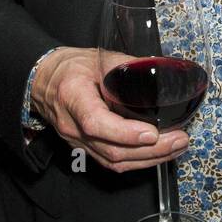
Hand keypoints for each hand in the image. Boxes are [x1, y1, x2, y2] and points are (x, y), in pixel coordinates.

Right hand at [31, 46, 188, 173]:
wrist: (42, 81)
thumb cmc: (70, 68)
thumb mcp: (99, 58)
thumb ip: (128, 66)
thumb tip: (162, 69)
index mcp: (73, 97)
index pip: (96, 123)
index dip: (125, 133)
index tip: (152, 132)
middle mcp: (72, 126)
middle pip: (111, 150)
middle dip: (151, 150)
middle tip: (180, 139)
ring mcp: (76, 142)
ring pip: (113, 161)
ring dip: (149, 159)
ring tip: (177, 147)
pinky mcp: (84, 149)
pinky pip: (110, 162)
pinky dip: (137, 162)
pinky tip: (159, 154)